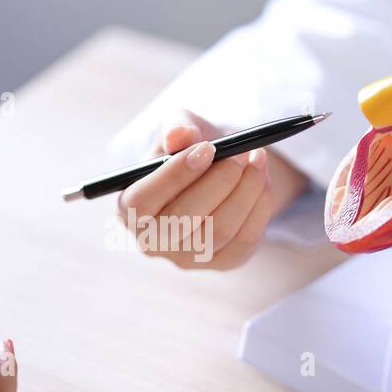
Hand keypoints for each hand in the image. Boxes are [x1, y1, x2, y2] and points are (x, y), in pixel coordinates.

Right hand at [117, 110, 277, 269]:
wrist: (217, 171)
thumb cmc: (189, 150)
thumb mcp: (180, 129)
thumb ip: (177, 128)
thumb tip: (177, 135)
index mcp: (129, 209)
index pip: (142, 202)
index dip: (174, 176)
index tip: (207, 149)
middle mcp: (152, 242)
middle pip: (184, 219)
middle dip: (220, 181)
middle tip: (242, 152)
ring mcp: (187, 258)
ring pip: (219, 230)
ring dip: (245, 191)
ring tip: (257, 159)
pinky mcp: (222, 263)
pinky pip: (245, 240)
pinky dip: (259, 207)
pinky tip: (262, 181)